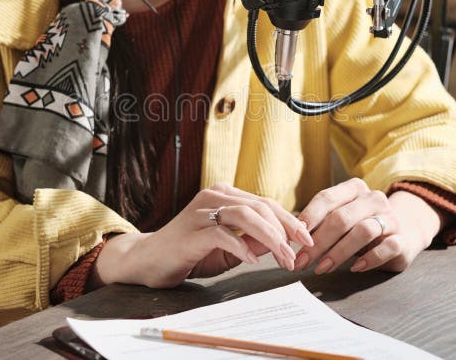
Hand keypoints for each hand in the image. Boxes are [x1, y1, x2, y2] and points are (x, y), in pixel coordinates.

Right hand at [92, 185, 313, 288]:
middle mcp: (214, 196)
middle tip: (301, 252)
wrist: (148, 260)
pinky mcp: (192, 231)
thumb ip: (251, 242)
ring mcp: (201, 211)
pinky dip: (241, 247)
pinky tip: (252, 260)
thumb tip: (281, 244)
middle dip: (286, 230)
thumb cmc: (189, 253)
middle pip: (260, 206)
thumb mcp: (227, 247)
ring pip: (246, 216)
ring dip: (270, 238)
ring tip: (284, 257)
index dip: (289, 220)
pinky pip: (222, 234)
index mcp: (225, 195)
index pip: (265, 203)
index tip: (307, 239)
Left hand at [294, 178, 442, 274]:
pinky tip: (355, 268)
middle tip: (302, 260)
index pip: (327, 198)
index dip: (309, 217)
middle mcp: (373, 199)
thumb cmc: (360, 226)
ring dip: (339, 252)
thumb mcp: (340, 218)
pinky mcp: (403, 239)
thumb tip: (290, 236)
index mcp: (354, 189)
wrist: (403, 233)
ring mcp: (390, 218)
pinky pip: (386, 247)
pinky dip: (369, 259)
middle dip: (318, 242)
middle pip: (341, 218)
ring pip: (363, 231)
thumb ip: (320, 222)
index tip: (294, 237)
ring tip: (322, 267)